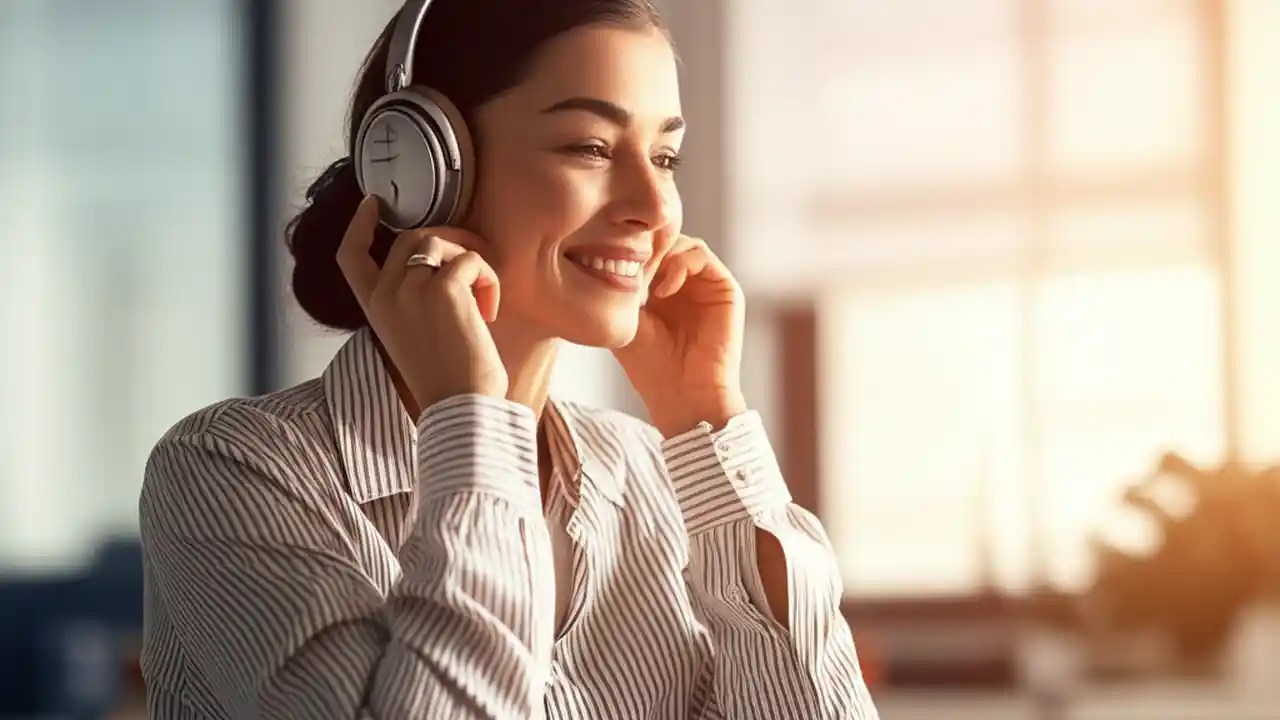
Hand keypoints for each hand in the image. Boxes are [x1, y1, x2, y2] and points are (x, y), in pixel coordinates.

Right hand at [337, 195, 506, 412]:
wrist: (460, 408)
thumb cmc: (447, 380)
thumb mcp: (411, 336)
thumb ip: (411, 301)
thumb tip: (439, 268)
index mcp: (374, 308)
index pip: (350, 256)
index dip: (359, 225)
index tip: (373, 203)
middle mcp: (386, 294)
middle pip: (410, 239)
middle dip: (446, 243)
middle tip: (472, 268)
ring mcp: (412, 289)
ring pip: (440, 242)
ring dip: (469, 261)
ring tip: (483, 298)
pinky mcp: (444, 289)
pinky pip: (471, 260)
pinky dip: (488, 279)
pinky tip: (490, 310)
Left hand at [612, 234, 746, 436]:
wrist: (684, 396)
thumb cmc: (651, 368)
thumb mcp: (626, 321)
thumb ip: (621, 286)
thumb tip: (605, 252)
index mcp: (662, 291)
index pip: (647, 250)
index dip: (628, 249)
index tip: (608, 262)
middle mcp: (687, 284)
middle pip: (665, 241)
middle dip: (643, 246)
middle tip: (624, 263)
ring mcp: (707, 285)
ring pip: (682, 242)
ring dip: (659, 253)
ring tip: (643, 279)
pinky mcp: (725, 289)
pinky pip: (701, 255)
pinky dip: (679, 263)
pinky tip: (662, 291)